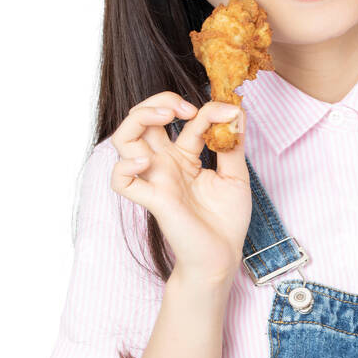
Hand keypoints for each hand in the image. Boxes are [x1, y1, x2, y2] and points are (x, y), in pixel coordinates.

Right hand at [110, 92, 251, 284]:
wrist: (222, 256)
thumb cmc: (226, 220)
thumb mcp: (236, 176)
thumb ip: (233, 145)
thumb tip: (238, 111)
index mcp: (185, 156)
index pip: (186, 120)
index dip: (207, 108)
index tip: (231, 111)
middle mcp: (165, 163)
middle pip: (143, 118)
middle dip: (159, 100)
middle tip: (186, 108)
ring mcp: (155, 179)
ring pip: (123, 139)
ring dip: (139, 118)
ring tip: (165, 117)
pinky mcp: (152, 198)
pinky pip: (120, 180)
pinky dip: (125, 166)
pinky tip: (147, 162)